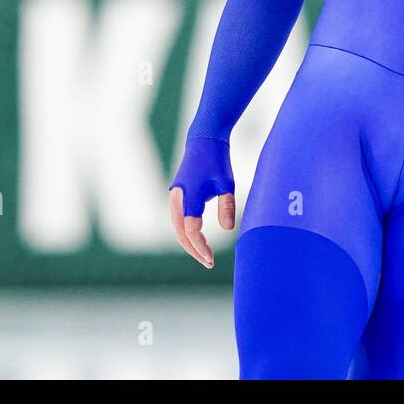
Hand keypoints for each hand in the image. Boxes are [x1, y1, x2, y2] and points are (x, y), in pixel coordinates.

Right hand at [168, 135, 234, 268]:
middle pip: (180, 233)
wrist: (203, 140)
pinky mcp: (177, 195)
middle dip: (193, 250)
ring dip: (189, 242)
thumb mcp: (227, 183)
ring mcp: (175, 197)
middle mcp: (178, 198)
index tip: (210, 259)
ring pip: (177, 227)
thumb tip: (228, 229)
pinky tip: (199, 239)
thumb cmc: (217, 161)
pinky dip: (186, 232)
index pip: (191, 231)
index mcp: (189, 197)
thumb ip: (227, 206)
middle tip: (208, 263)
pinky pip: (178, 220)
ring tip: (204, 255)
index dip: (200, 247)